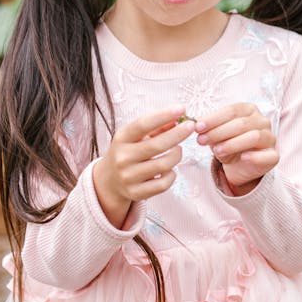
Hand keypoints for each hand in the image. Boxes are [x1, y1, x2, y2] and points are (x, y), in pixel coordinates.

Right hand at [93, 107, 195, 226]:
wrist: (110, 181)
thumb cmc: (129, 152)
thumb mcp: (136, 137)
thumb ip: (157, 127)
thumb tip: (178, 118)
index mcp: (121, 139)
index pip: (142, 124)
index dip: (163, 115)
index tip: (181, 108)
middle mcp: (122, 158)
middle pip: (157, 145)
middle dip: (178, 134)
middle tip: (191, 126)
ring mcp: (128, 177)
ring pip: (164, 165)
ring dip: (177, 155)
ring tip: (178, 150)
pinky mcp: (136, 193)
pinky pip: (163, 184)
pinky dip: (172, 174)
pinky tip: (170, 169)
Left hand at [195, 103, 277, 195]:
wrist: (241, 165)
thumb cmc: (229, 144)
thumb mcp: (217, 135)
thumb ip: (210, 128)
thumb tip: (195, 124)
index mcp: (249, 110)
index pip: (232, 111)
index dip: (214, 118)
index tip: (198, 127)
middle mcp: (262, 121)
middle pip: (241, 123)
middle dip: (219, 132)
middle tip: (202, 140)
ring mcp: (270, 137)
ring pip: (254, 136)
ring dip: (232, 144)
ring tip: (217, 151)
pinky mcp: (273, 156)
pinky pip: (266, 155)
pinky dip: (254, 156)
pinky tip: (242, 158)